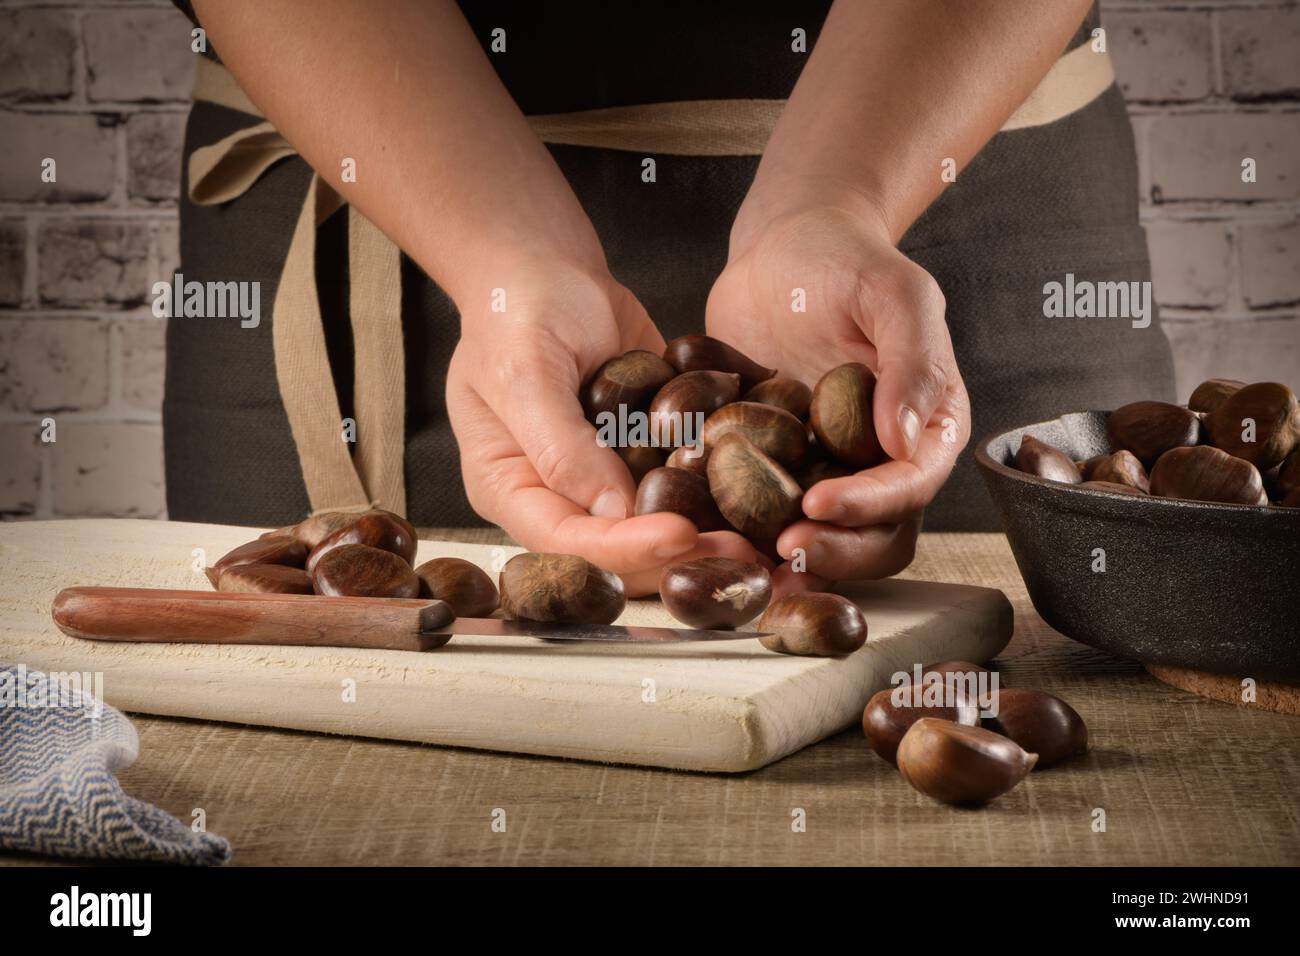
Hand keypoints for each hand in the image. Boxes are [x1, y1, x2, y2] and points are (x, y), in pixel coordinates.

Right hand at [448, 256, 762, 594]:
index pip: (567, 542)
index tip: (682, 535)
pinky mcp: (641, 454)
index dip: (625, 549)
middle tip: (742, 547)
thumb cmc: (517, 310)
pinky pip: (679, 486)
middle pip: (617, 551)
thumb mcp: (525, 371)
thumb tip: (612, 513)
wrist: (547, 267)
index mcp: (508, 488)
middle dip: (678, 554)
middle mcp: (556, 496)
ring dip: (707, 535)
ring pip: (655, 528)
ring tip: (762, 534)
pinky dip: (717, 495)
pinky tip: (763, 494)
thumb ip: (560, 445)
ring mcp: (603, 478)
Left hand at [706, 200, 969, 586]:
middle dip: (830, 551)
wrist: (782, 246)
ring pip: (812, 536)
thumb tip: (907, 440)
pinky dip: (730, 524)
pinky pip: (754, 510)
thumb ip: (912, 360)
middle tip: (779, 549)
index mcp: (925, 429)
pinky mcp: (772, 467)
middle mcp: (879, 463)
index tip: (818, 506)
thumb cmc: (849, 259)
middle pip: (870, 534)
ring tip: (736, 559)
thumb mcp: (894, 293)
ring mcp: (823, 470)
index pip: (909, 487)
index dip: (868, 507)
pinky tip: (694, 525)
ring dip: (778, 555)